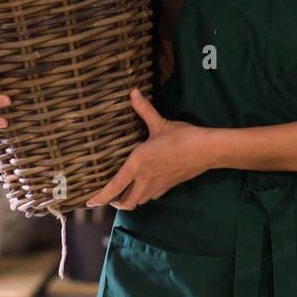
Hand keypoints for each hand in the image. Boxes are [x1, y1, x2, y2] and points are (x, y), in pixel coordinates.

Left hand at [86, 88, 211, 209]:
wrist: (206, 150)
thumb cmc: (182, 137)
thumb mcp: (161, 123)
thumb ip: (144, 110)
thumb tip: (133, 92)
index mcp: (137, 164)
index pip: (114, 186)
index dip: (100, 197)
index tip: (89, 202)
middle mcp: (145, 179)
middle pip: (126, 203)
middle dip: (116, 203)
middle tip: (110, 197)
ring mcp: (158, 185)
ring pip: (140, 202)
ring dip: (131, 200)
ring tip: (126, 191)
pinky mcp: (170, 186)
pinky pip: (153, 196)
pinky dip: (146, 194)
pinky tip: (147, 185)